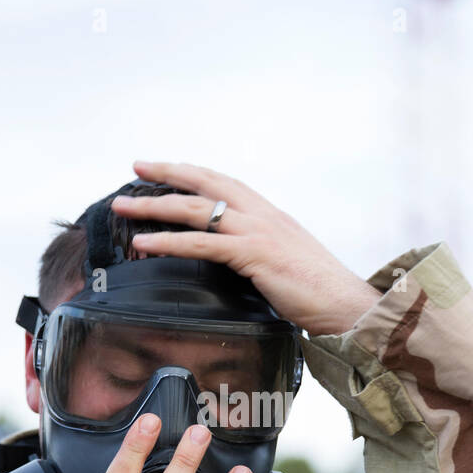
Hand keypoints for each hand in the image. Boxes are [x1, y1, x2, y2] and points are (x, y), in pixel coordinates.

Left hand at [111, 160, 382, 335]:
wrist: (348, 306)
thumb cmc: (321, 295)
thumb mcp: (287, 266)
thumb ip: (261, 258)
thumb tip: (238, 268)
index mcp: (271, 215)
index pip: (226, 183)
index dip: (194, 173)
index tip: (166, 167)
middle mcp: (263, 215)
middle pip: (206, 183)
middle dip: (169, 172)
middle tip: (136, 165)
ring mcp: (258, 232)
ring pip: (197, 210)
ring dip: (155, 206)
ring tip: (123, 205)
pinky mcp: (254, 255)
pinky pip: (202, 244)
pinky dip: (169, 241)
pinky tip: (144, 242)